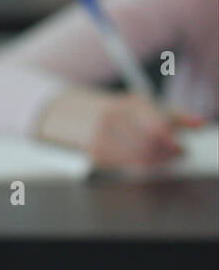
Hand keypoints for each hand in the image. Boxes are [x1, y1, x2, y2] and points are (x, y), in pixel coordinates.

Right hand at [87, 92, 205, 168]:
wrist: (70, 113)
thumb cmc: (113, 111)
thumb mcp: (141, 105)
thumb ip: (174, 114)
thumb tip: (199, 124)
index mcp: (127, 104)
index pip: (157, 128)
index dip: (173, 143)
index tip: (181, 148)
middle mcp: (112, 119)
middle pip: (149, 145)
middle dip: (166, 154)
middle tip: (174, 155)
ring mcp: (101, 137)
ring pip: (138, 158)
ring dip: (155, 161)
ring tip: (159, 157)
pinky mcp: (95, 154)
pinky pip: (125, 166)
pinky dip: (138, 165)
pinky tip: (142, 160)